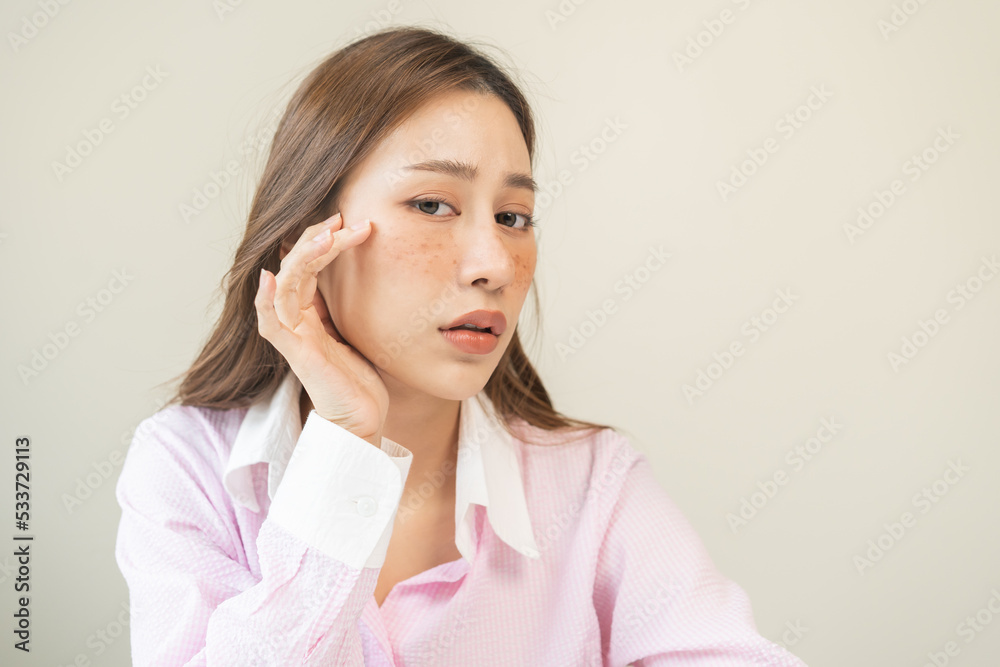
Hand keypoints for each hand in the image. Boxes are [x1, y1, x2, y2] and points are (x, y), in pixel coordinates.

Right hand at [254, 212, 387, 446]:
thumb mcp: (354, 330)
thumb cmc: (358, 378)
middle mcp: (296, 319)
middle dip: (319, 239)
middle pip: (296, 267)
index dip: (324, 240)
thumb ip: (344, 304)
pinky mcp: (297, 354)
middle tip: (344, 219)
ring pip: (285, 285)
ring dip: (304, 257)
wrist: (362, 419)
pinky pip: (272, 324)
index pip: (309, 264)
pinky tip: (270, 277)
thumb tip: (356, 271)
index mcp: (308, 312)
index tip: (351, 222)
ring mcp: (294, 335)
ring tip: (327, 235)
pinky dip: (266, 301)